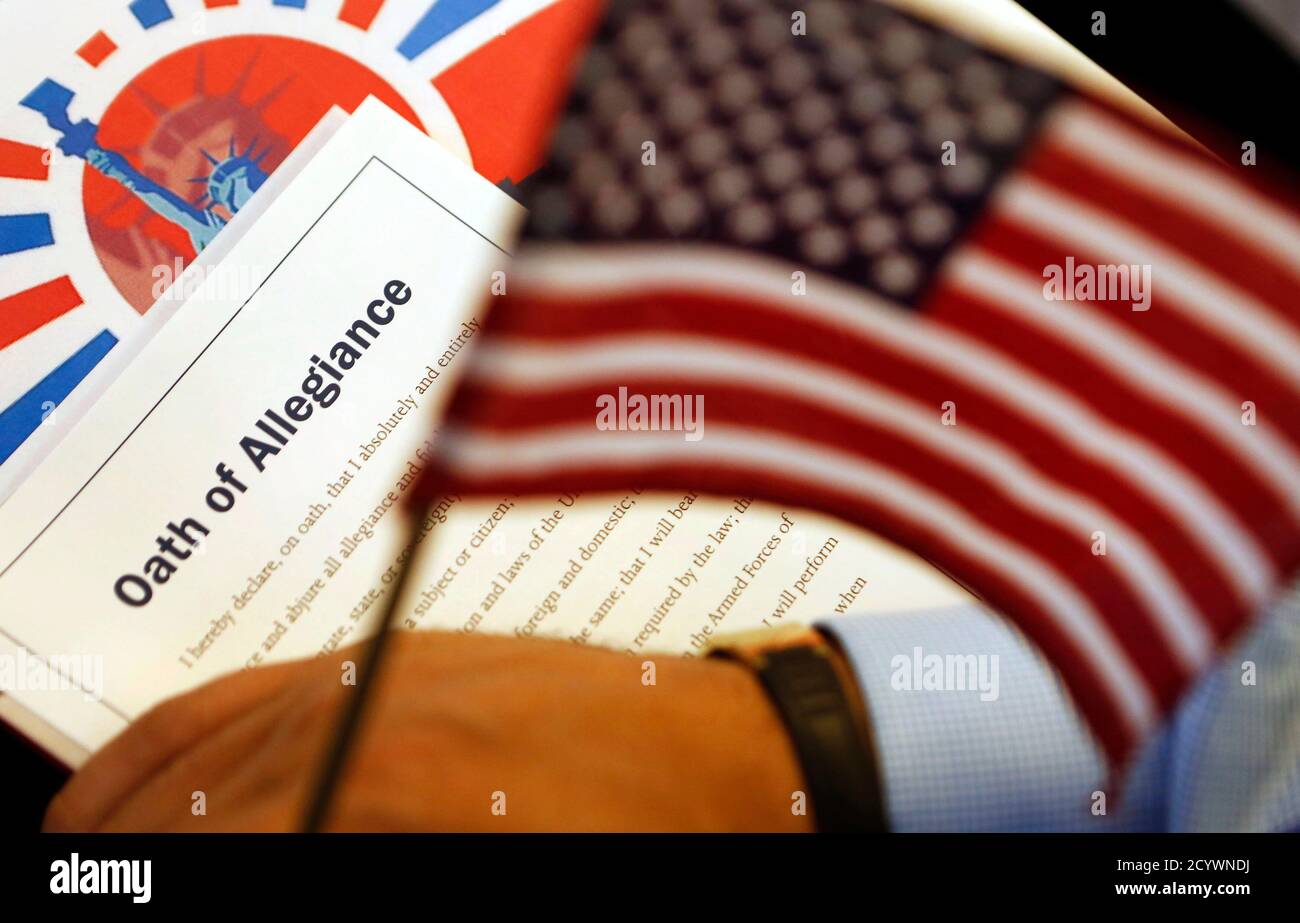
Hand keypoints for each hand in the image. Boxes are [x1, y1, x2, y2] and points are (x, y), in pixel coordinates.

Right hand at [44, 631, 812, 831]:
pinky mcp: (400, 650)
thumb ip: (363, 841)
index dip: (161, 863)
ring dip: (133, 795)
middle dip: (139, 836)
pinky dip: (181, 735)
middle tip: (92, 863)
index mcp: (392, 783)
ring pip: (205, 734)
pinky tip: (152, 770)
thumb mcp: (504, 862)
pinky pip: (255, 686)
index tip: (124, 877)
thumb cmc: (645, 838)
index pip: (228, 835)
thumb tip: (292, 840)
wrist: (732, 754)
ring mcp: (380, 664)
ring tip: (86, 835)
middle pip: (196, 792)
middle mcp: (367, 704)